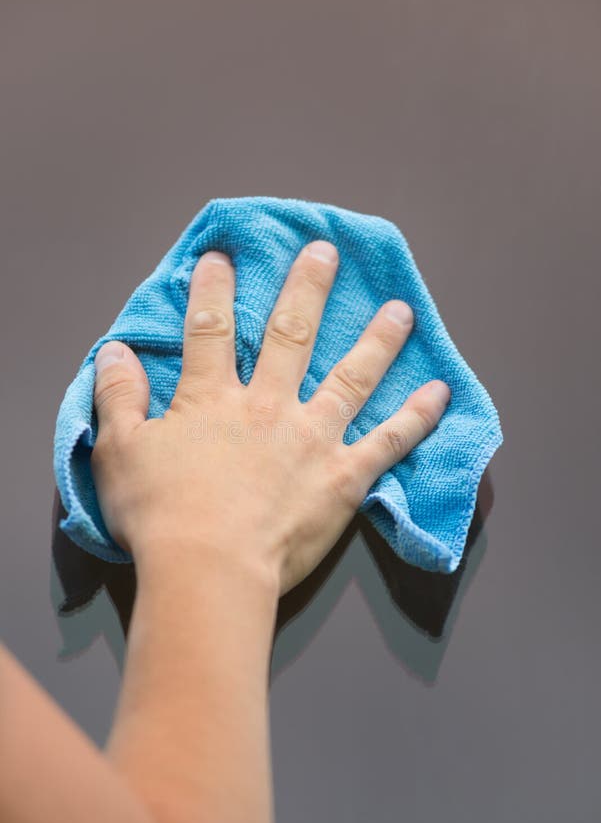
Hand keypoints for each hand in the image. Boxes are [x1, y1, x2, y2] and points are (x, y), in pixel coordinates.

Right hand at [90, 241, 450, 596]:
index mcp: (213, 398)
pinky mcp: (344, 477)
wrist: (209, 570)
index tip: (222, 258)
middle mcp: (269, 405)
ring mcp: (313, 438)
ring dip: (378, 340)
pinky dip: (416, 416)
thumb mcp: (120, 452)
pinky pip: (388, 441)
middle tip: (326, 253)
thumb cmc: (159, 516)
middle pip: (291, 334)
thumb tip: (113, 351)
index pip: (211, 330)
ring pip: (351, 376)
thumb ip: (118, 397)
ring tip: (402, 310)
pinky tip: (439, 391)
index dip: (213, 290)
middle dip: (307, 288)